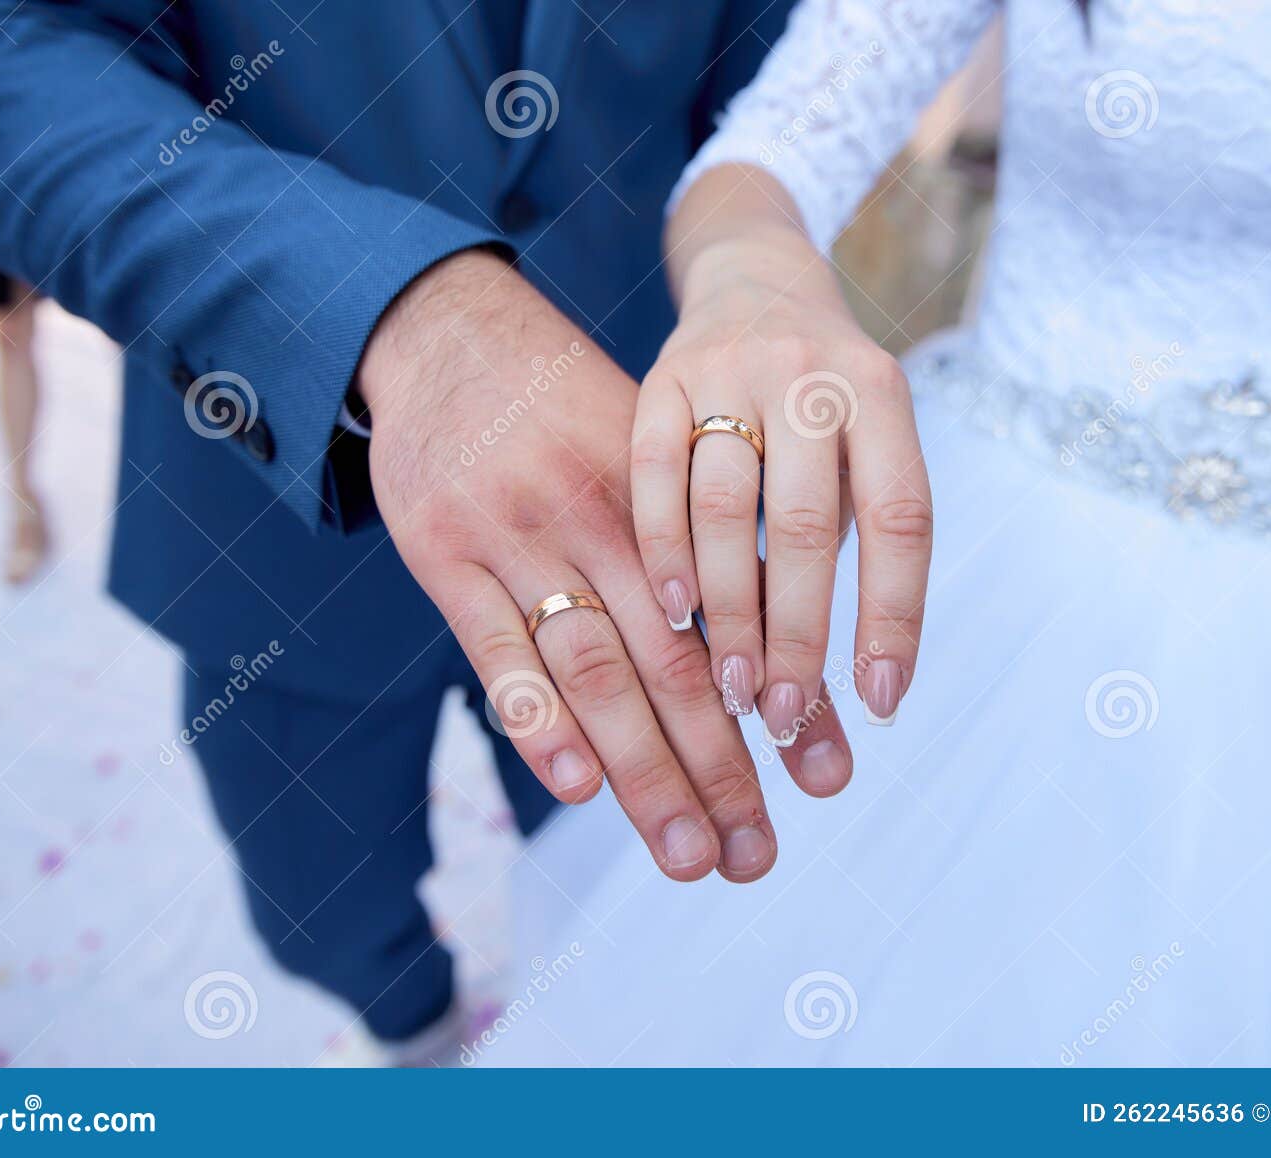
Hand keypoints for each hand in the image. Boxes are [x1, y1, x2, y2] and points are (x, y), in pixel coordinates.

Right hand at [359, 249, 777, 881]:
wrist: (449, 328)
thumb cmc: (566, 403)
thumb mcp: (650, 442)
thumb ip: (701, 533)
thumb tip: (772, 638)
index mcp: (665, 491)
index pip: (738, 615)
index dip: (782, 699)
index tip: (826, 776)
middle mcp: (599, 518)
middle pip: (674, 663)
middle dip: (720, 767)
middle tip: (755, 857)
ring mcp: (518, 538)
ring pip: (595, 670)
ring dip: (644, 770)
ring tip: (691, 853)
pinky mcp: (444, 556)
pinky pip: (494, 650)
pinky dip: (535, 719)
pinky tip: (578, 783)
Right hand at [633, 222, 931, 789]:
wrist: (755, 282)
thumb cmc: (822, 408)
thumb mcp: (863, 448)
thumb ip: (857, 544)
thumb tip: (856, 690)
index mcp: (882, 395)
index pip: (901, 518)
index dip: (894, 615)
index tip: (882, 702)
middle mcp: (812, 376)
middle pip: (806, 522)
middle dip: (797, 632)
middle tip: (785, 716)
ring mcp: (731, 370)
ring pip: (724, 504)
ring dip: (727, 607)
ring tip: (730, 689)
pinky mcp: (661, 377)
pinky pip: (653, 471)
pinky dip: (662, 546)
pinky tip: (672, 611)